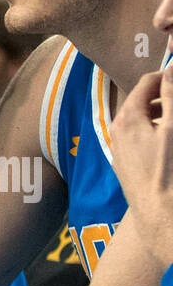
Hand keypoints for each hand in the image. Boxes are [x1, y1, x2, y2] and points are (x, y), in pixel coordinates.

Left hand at [111, 66, 172, 263]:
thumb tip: (172, 67)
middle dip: (167, 97)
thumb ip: (172, 95)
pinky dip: (158, 133)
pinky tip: (171, 143)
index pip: (147, 83)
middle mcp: (118, 130)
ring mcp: (121, 149)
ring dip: (164, 115)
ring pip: (143, 121)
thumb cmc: (170, 173)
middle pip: (144, 101)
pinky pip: (141, 140)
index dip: (167, 77)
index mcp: (127, 117)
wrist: (161, 219)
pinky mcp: (127, 166)